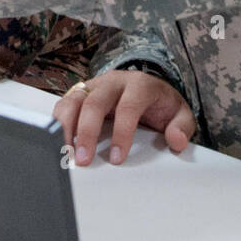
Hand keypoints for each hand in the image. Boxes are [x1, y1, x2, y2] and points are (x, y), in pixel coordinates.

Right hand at [52, 69, 194, 166]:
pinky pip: (64, 104)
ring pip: (73, 100)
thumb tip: (176, 140)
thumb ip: (182, 127)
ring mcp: (94, 85)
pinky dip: (58, 123)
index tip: (116, 158)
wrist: (149, 90)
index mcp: (140, 84)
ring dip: (67, 127)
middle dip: (87, 132)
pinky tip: (60, 143)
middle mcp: (113, 81)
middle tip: (84, 159)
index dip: (121, 132)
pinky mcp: (80, 93)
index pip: (128, 106)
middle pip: (95, 102)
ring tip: (66, 153)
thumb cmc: (161, 105)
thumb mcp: (180, 114)